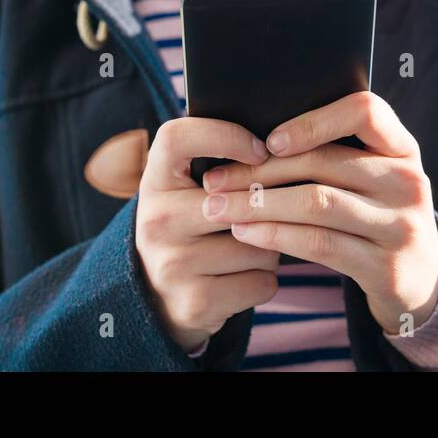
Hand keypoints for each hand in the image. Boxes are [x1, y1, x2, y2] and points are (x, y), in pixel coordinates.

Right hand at [135, 116, 281, 353]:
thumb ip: (220, 166)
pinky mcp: (196, 302)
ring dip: (271, 246)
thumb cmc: (189, 228)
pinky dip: (265, 279)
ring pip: (260, 244)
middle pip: (239, 199)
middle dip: (267, 206)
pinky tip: (245, 276)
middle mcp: (156, 220)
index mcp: (154, 182)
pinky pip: (262, 282)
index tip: (260, 149)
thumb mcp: (186, 191)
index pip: (177, 137)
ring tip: (252, 246)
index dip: (225, 135)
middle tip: (270, 209)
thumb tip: (282, 143)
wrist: (157, 299)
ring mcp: (173, 265)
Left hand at [199, 91, 437, 336]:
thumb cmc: (373, 214)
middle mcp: (409, 181)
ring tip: (219, 208)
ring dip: (258, 204)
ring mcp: (401, 225)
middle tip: (214, 180)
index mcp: (402, 147)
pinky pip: (320, 244)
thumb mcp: (370, 177)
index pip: (365, 111)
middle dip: (260, 170)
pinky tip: (246, 233)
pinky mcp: (385, 266)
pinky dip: (276, 235)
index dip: (314, 121)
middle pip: (325, 162)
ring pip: (317, 203)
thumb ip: (332, 152)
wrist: (417, 278)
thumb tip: (249, 134)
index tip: (269, 140)